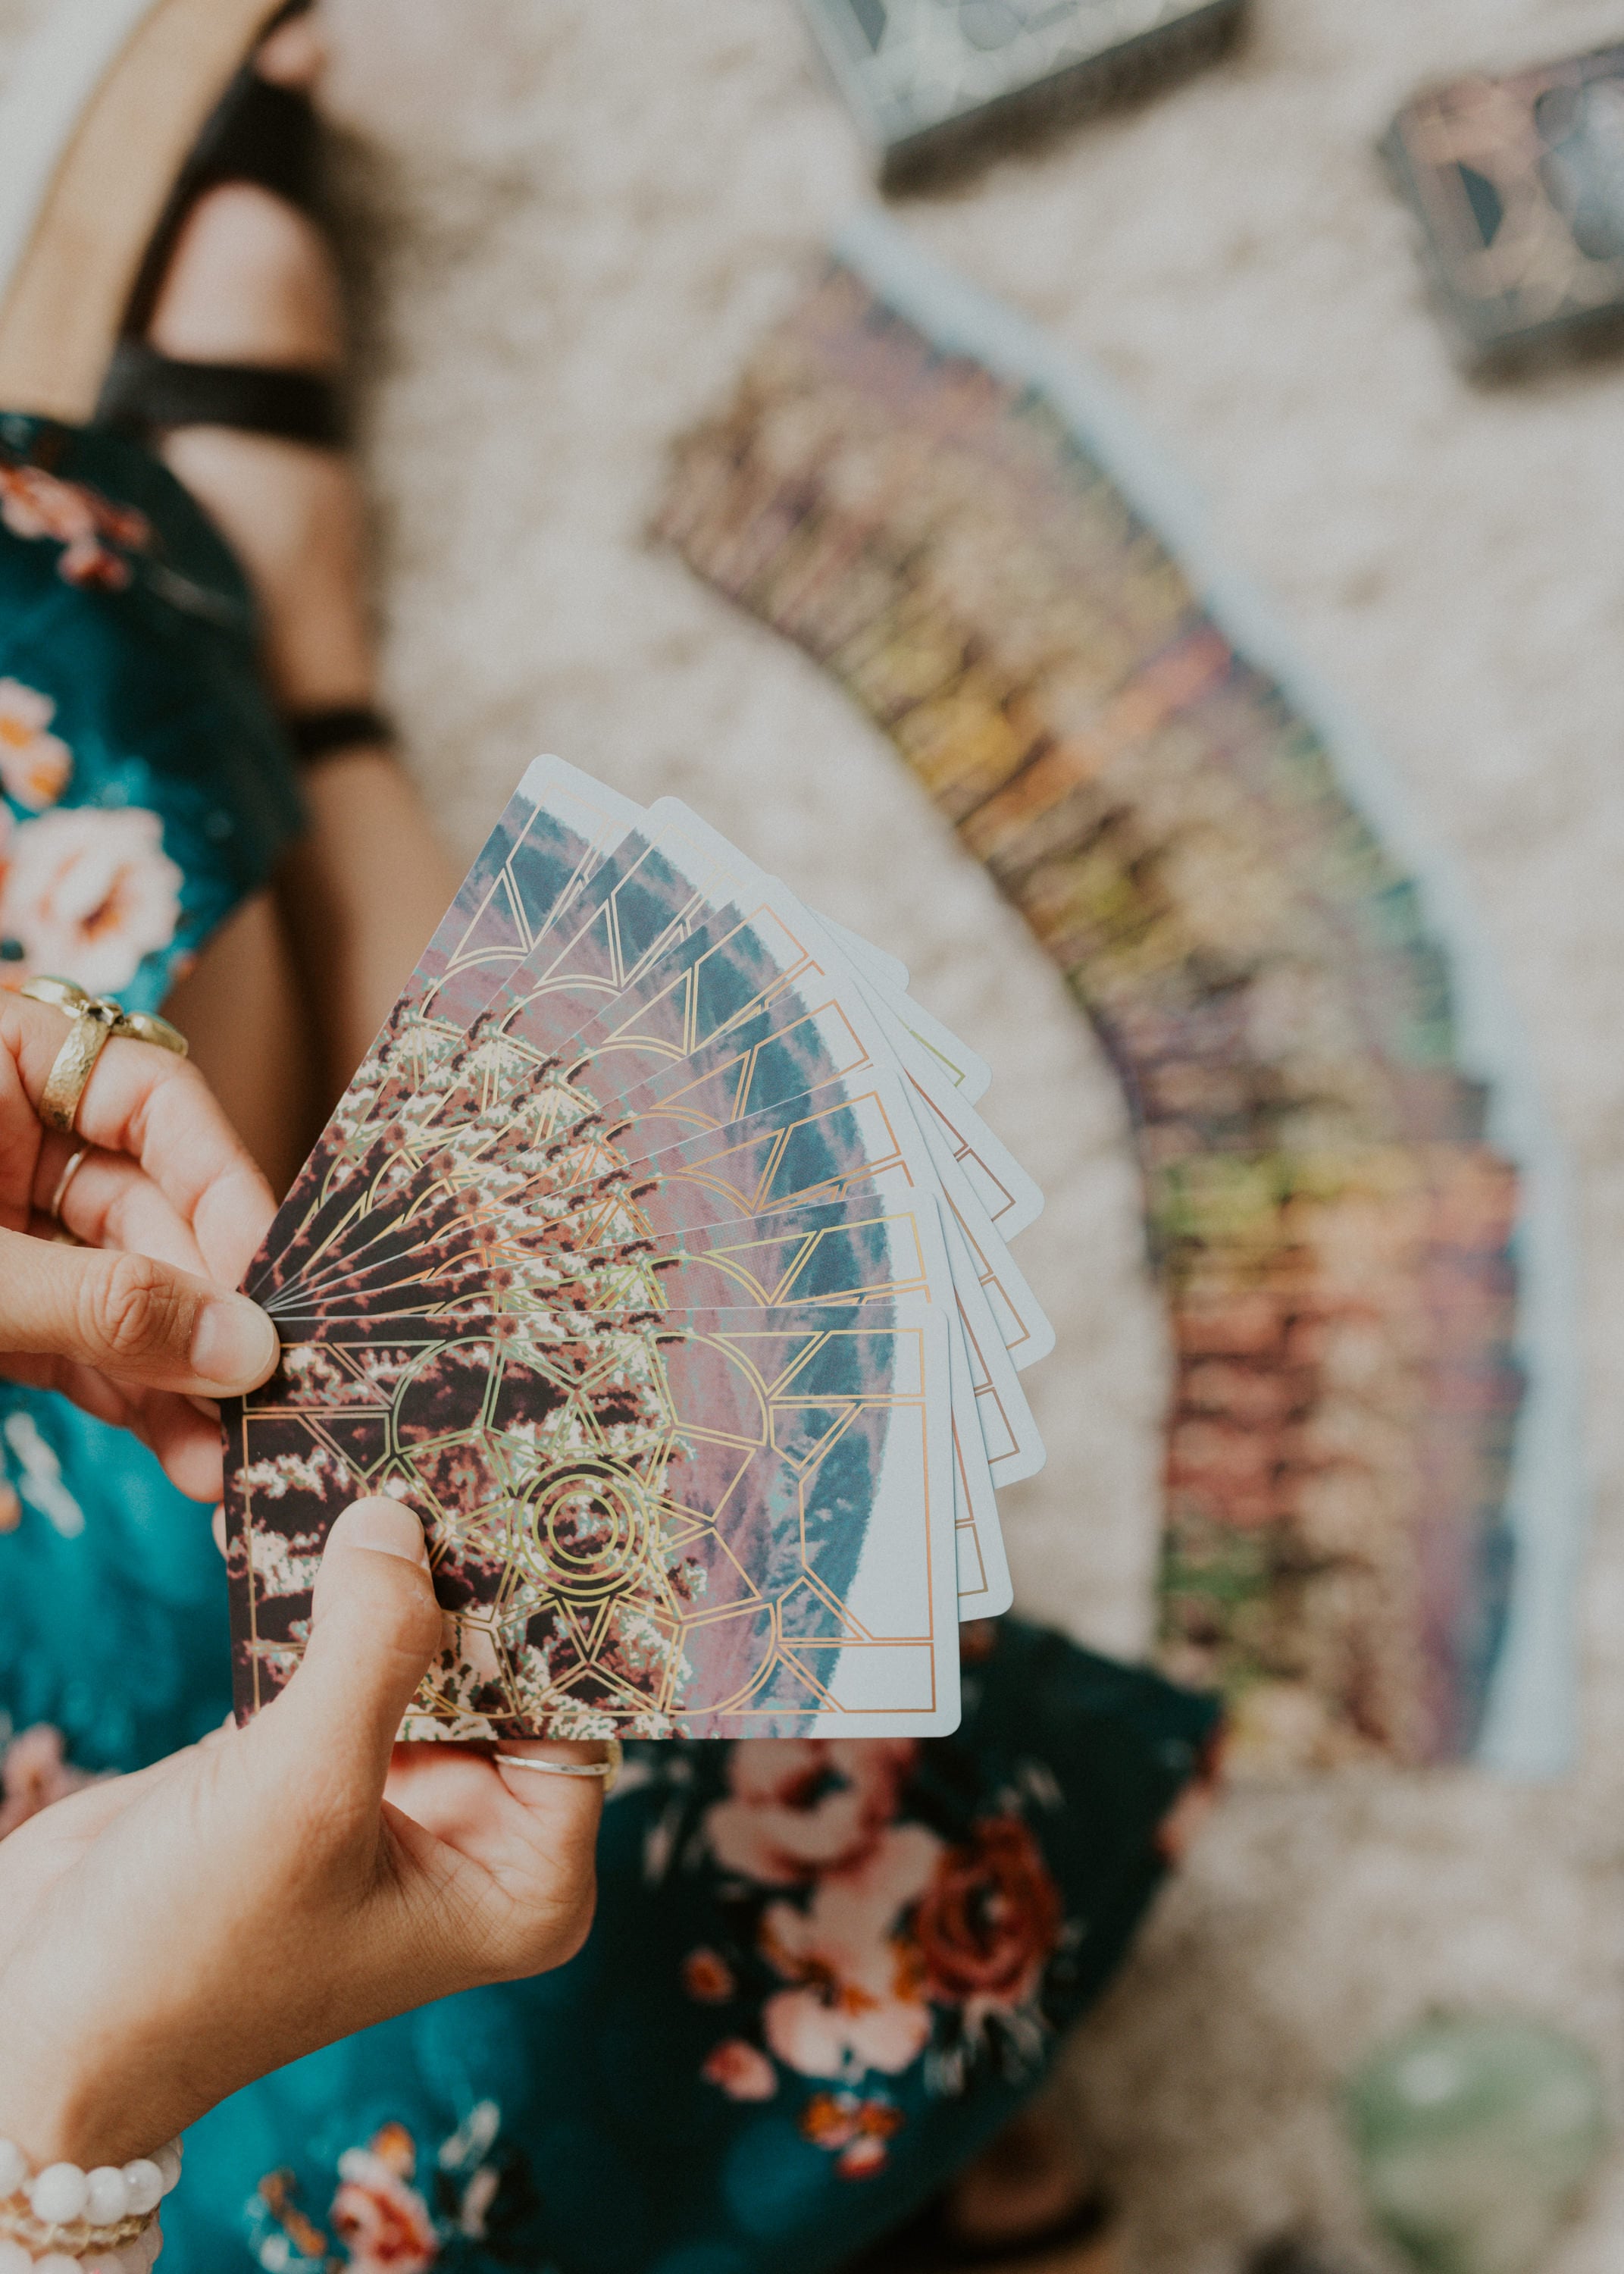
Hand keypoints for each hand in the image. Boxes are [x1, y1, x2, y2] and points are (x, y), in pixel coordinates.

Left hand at [0, 990, 279, 1498]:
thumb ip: (100, 1303)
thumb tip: (246, 1350)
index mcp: (4, 1059)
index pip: (156, 1100)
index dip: (227, 1192)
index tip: (275, 1290)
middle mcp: (17, 1134)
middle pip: (154, 1212)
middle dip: (205, 1319)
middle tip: (264, 1398)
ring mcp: (7, 1224)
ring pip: (126, 1294)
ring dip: (179, 1382)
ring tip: (225, 1459)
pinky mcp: (0, 1309)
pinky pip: (83, 1346)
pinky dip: (130, 1403)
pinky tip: (182, 1453)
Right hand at [0, 1498, 602, 2165]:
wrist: (39, 2020)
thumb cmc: (190, 1955)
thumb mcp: (304, 1792)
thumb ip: (373, 1649)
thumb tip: (402, 1523)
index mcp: (522, 1879)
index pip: (579, 1708)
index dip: (564, 1606)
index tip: (554, 1491)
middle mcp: (475, 1833)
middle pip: (504, 1666)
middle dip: (477, 1570)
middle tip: (480, 1444)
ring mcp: (391, 1790)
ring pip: (420, 1644)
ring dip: (399, 1563)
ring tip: (411, 1446)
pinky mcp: (308, 1756)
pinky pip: (342, 1649)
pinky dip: (326, 1587)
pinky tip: (323, 1498)